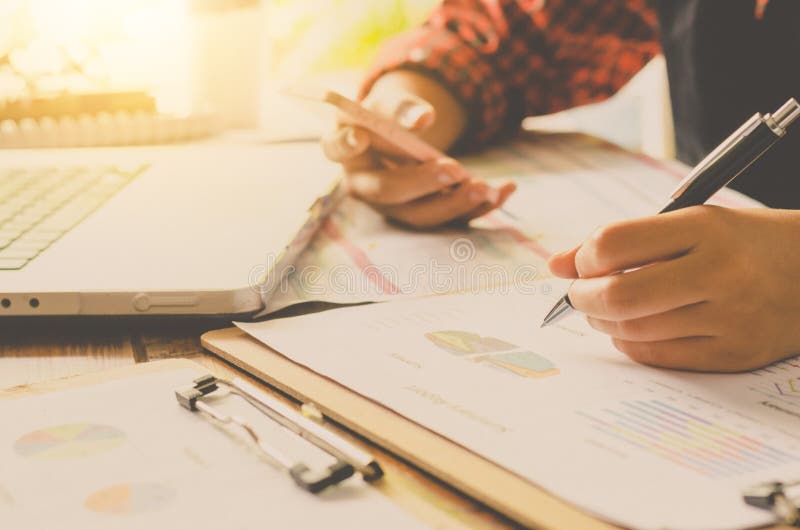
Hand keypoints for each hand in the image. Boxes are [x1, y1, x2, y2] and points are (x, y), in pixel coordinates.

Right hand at [321, 71, 514, 228]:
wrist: (396, 140)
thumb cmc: (384, 119)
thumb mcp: (387, 103)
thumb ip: (400, 107)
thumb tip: (423, 120)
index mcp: (345, 151)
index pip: (337, 148)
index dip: (346, 144)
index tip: (359, 136)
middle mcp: (366, 187)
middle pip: (388, 193)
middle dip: (422, 184)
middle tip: (454, 169)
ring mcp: (396, 207)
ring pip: (422, 216)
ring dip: (455, 204)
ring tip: (485, 188)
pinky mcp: (425, 214)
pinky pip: (452, 218)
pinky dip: (482, 207)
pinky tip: (507, 190)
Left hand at [548, 206, 799, 371]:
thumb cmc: (742, 244)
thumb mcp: (691, 224)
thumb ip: (623, 240)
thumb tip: (555, 265)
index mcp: (705, 228)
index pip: (614, 243)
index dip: (584, 257)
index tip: (582, 262)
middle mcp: (719, 273)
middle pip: (618, 296)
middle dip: (583, 298)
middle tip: (579, 294)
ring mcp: (730, 318)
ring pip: (633, 330)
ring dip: (603, 322)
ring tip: (604, 310)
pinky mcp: (735, 354)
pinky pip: (658, 356)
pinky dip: (629, 343)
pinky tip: (630, 329)